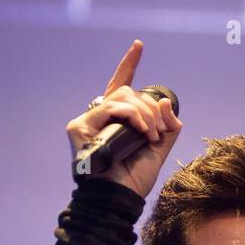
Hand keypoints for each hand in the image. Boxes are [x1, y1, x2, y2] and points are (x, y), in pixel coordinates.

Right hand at [65, 39, 182, 198]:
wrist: (121, 198)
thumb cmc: (134, 178)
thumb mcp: (159, 149)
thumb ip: (166, 126)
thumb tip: (163, 101)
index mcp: (116, 120)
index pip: (121, 86)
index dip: (129, 65)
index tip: (139, 46)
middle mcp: (100, 118)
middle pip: (127, 92)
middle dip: (149, 108)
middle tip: (158, 131)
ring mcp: (88, 121)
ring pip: (121, 97)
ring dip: (143, 113)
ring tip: (150, 135)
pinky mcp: (78, 127)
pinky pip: (109, 108)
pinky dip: (130, 115)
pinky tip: (140, 130)